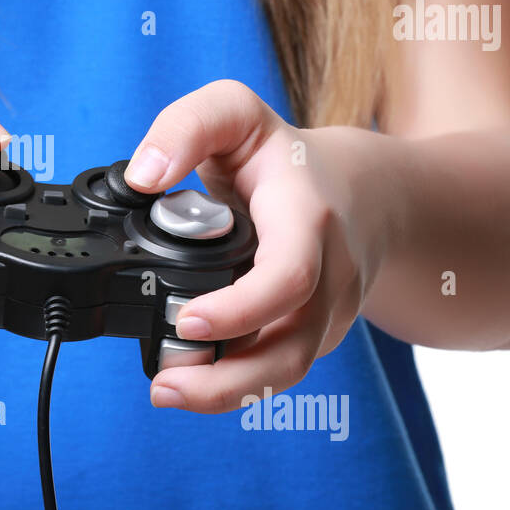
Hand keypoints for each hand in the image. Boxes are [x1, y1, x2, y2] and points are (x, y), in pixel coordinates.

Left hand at [125, 81, 386, 412]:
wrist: (366, 195)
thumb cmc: (287, 160)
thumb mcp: (237, 115)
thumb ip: (187, 127)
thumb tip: (143, 175)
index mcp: (309, 219)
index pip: (290, 275)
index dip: (241, 308)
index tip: (187, 319)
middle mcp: (329, 275)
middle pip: (292, 347)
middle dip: (229, 380)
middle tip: (164, 384)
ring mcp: (327, 313)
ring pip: (287, 372)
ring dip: (227, 394)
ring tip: (166, 392)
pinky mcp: (314, 337)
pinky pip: (279, 370)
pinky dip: (236, 386)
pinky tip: (190, 384)